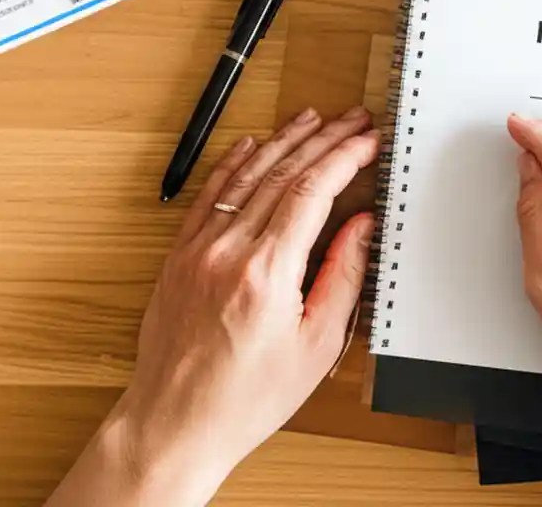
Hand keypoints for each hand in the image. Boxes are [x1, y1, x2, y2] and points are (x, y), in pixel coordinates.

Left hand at [48, 106, 379, 506]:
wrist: (176, 422)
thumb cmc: (243, 397)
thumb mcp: (316, 346)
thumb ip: (343, 277)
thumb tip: (360, 228)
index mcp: (266, 274)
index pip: (312, 191)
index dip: (344, 157)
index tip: (365, 142)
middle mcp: (227, 252)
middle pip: (281, 172)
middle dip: (323, 139)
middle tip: (351, 120)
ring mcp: (197, 249)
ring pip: (245, 175)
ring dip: (282, 140)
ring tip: (311, 119)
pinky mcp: (178, 255)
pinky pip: (208, 194)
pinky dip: (233, 163)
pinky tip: (251, 145)